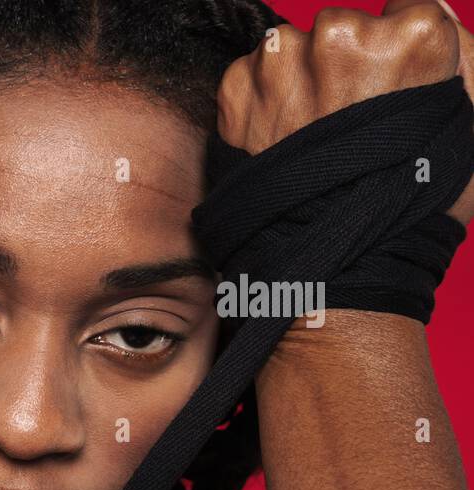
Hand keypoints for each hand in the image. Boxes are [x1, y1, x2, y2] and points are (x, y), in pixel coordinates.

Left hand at [216, 0, 473, 224]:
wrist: (339, 266)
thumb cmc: (417, 202)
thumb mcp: (470, 124)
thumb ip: (461, 53)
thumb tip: (423, 8)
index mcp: (411, 38)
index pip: (401, 10)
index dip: (395, 54)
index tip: (387, 89)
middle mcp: (341, 39)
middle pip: (340, 29)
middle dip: (342, 67)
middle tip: (344, 124)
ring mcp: (283, 65)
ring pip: (291, 50)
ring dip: (297, 83)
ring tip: (310, 138)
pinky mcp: (237, 93)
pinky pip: (249, 78)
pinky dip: (259, 105)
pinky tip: (281, 144)